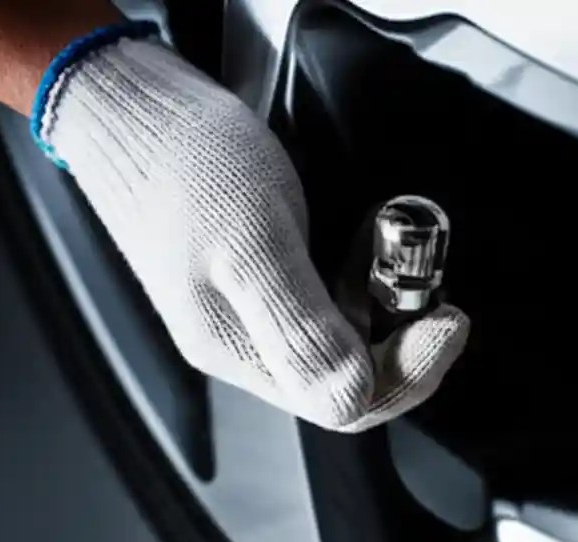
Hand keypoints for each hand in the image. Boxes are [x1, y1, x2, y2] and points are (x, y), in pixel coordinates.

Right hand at [38, 33, 468, 430]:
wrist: (131, 103)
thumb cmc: (182, 161)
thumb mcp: (253, 242)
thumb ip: (302, 327)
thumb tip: (352, 395)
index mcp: (238, 348)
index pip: (342, 402)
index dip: (407, 372)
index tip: (446, 321)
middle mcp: (243, 338)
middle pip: (346, 374)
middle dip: (400, 336)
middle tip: (432, 287)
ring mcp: (248, 304)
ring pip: (340, 335)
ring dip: (383, 301)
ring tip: (394, 249)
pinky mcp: (256, 269)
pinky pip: (325, 296)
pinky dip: (359, 272)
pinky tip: (364, 236)